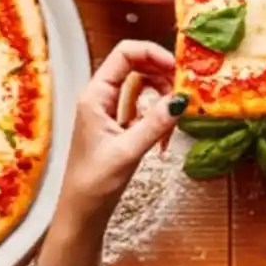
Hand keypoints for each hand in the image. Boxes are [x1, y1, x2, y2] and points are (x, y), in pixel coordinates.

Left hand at [54, 41, 180, 244]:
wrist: (82, 213)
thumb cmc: (94, 184)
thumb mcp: (128, 151)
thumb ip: (155, 123)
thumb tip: (180, 99)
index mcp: (95, 96)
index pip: (124, 54)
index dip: (152, 53)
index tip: (177, 67)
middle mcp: (100, 98)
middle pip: (135, 65)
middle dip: (162, 73)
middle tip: (183, 89)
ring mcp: (109, 112)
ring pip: (141, 86)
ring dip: (161, 95)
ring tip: (175, 115)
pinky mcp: (117, 126)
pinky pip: (141, 107)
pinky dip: (157, 115)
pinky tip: (165, 133)